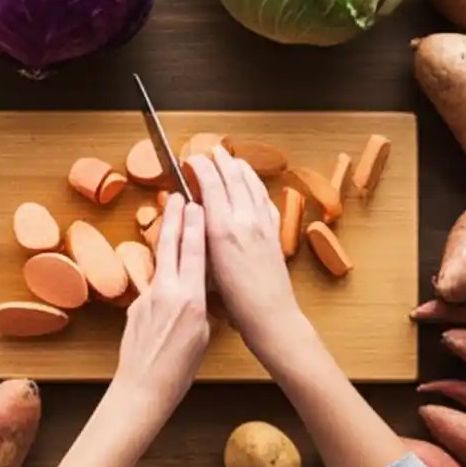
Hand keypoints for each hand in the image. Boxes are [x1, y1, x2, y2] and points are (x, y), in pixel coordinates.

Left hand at [111, 193, 210, 422]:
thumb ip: (200, 306)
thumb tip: (199, 290)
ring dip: (165, 238)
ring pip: (159, 261)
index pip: (195, 253)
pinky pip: (151, 283)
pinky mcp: (135, 306)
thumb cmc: (179, 370)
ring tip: (169, 220)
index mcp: (191, 299)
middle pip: (171, 246)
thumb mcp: (202, 336)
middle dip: (175, 218)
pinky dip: (159, 271)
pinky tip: (164, 270)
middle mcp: (167, 292)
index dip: (196, 225)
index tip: (196, 204)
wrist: (143, 387)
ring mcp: (148, 298)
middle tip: (177, 195)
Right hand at [185, 147, 301, 347]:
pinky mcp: (275, 234)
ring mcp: (263, 224)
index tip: (190, 158)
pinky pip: (266, 200)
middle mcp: (245, 219)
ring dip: (241, 168)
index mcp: (223, 226)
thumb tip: (195, 210)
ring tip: (233, 159)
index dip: (200, 166)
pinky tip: (255, 188)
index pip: (210, 182)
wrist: (269, 315)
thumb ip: (200, 233)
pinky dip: (257, 187)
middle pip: (233, 177)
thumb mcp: (205, 264)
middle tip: (211, 151)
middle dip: (221, 160)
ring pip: (253, 185)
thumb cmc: (233, 301)